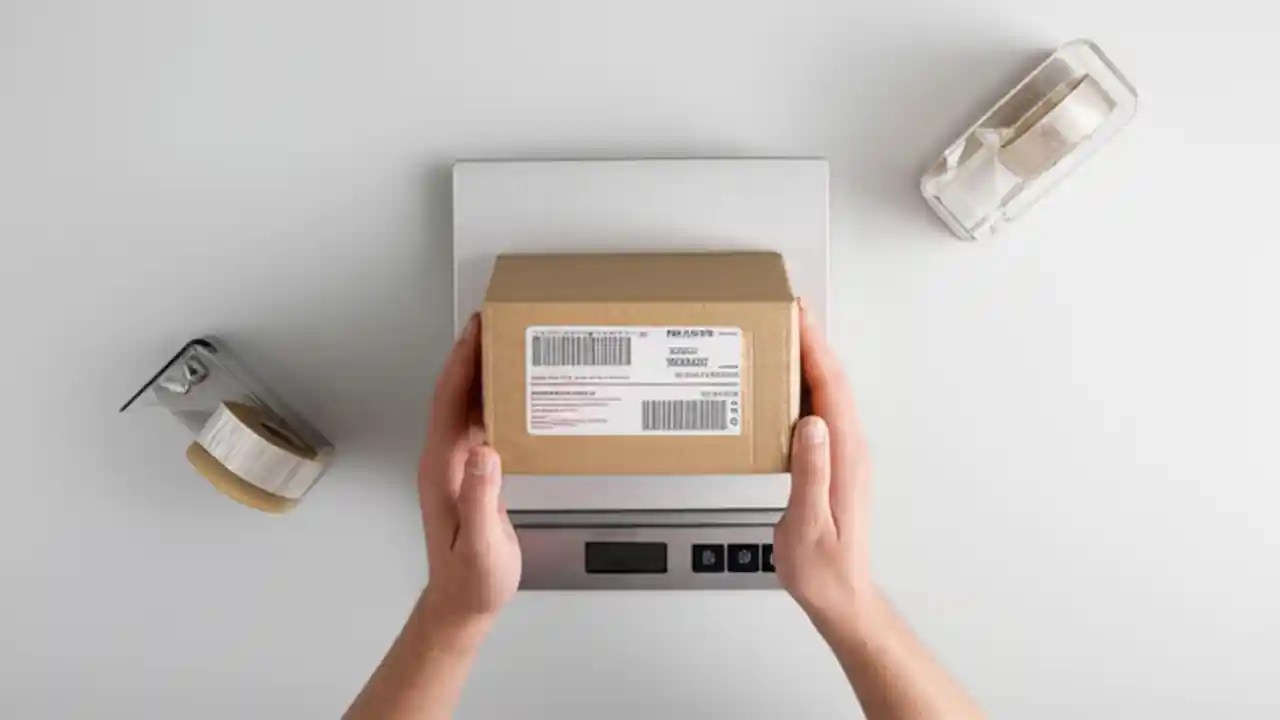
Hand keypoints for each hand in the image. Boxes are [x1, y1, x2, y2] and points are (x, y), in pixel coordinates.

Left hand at [417, 314, 520, 624]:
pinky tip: (511, 390)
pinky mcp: (469, 473)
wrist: (463, 604)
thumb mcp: (481, 544)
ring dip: (481, 371)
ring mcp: (454, 465)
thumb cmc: (472, 580)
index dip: (463, 362)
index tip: (478, 329)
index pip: (449, 401)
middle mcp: (442, 460)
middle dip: (471, 353)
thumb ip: (481, 497)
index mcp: (441, 468)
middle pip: (454, 394)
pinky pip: (477, 423)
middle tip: (494, 319)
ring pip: (465, 405)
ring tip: (504, 342)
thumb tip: (485, 449)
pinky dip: (492, 398)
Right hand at [775, 304, 874, 620]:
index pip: (831, 388)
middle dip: (812, 340)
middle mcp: (850, 449)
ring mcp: (845, 454)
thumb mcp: (809, 523)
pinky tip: (788, 383)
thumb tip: (812, 424)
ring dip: (810, 360)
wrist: (840, 594)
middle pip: (833, 381)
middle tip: (788, 310)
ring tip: (787, 334)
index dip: (815, 347)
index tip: (798, 315)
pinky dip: (806, 386)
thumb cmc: (823, 567)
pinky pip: (822, 410)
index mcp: (845, 457)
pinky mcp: (834, 462)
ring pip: (829, 393)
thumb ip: (811, 472)